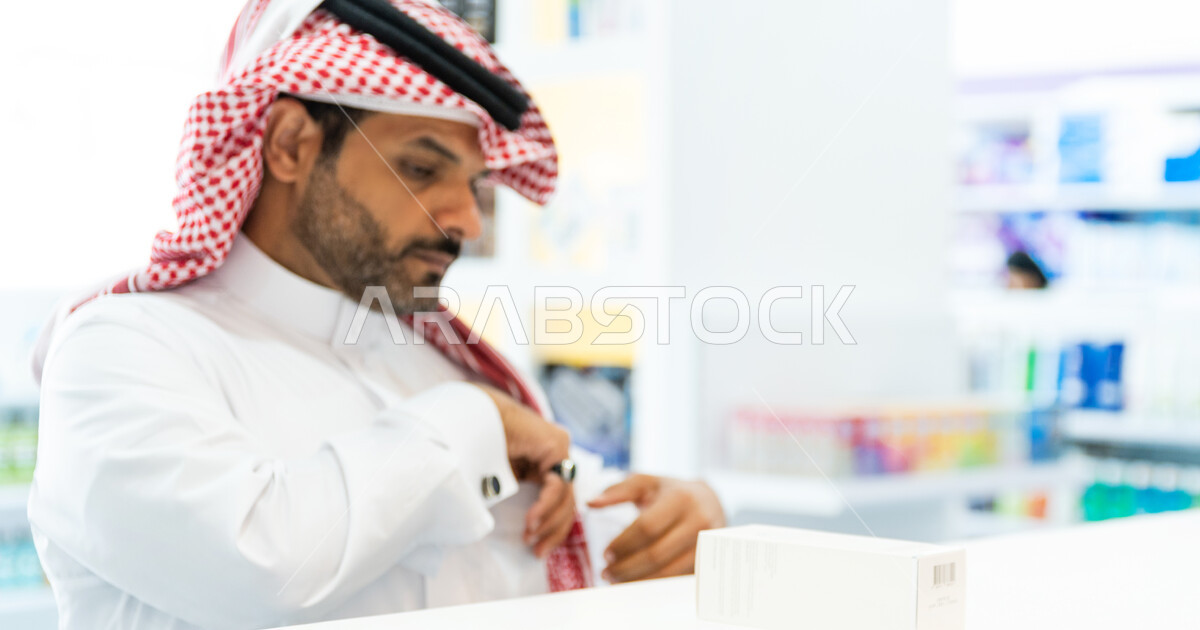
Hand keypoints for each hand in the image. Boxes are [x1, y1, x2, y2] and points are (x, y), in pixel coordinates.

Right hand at [476, 384, 575, 557]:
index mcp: (547, 463)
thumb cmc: (479, 446)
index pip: (560, 502)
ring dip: (548, 522)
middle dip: (552, 531)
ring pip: (566, 496)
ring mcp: (560, 448)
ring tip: (529, 538)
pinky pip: (557, 485)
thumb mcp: (504, 481)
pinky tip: (531, 521)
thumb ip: (519, 497)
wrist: (469, 418)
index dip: (551, 528)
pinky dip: (546, 506)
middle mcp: (558, 455)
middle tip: (536, 552)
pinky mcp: (557, 445)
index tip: (536, 550)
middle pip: (567, 502)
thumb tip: (526, 531)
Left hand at [587, 474, 725, 582]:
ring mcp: (706, 545)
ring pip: (668, 573)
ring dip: (638, 581)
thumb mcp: (646, 483)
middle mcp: (698, 522)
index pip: (647, 527)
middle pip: (656, 554)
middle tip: (606, 573)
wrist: (710, 502)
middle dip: (626, 567)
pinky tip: (637, 583)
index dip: (623, 544)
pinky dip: (654, 585)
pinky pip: (677, 580)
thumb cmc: (670, 492)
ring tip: (616, 580)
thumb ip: (617, 491)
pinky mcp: (707, 562)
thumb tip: (590, 503)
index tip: (605, 553)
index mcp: (681, 499)